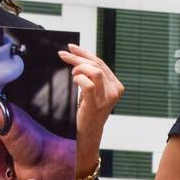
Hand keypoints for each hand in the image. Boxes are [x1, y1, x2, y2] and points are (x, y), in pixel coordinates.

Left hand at [58, 43, 123, 162]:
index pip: (101, 63)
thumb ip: (92, 75)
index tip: (71, 48)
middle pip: (96, 65)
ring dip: (79, 68)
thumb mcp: (95, 90)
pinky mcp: (96, 104)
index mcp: (116, 86)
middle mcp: (114, 91)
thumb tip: (78, 55)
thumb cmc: (89, 109)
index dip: (85, 53)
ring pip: (94, 72)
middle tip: (63, 55)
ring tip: (72, 74)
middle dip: (78, 58)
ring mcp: (107, 98)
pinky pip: (87, 84)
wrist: (90, 131)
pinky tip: (75, 81)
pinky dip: (79, 79)